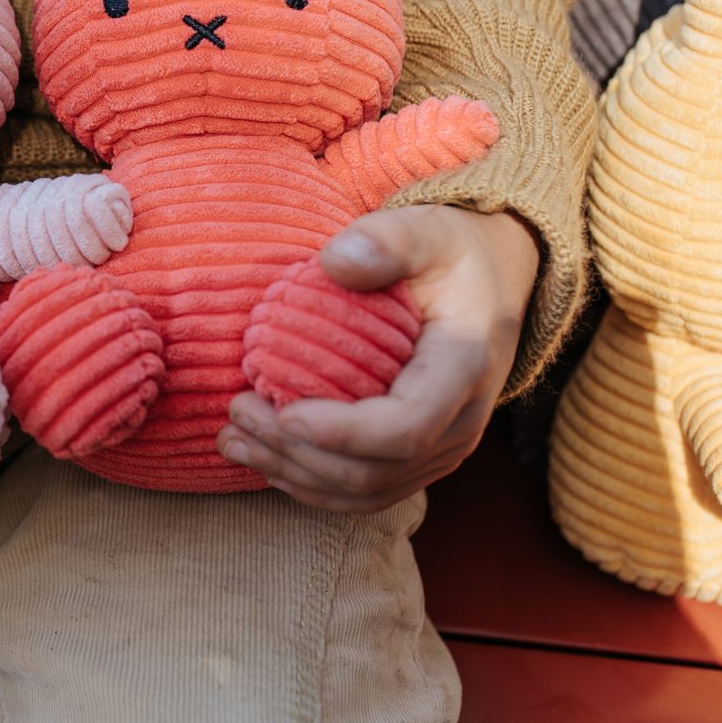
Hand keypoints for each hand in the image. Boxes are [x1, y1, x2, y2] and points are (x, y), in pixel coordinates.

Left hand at [218, 205, 537, 512]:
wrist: (488, 283)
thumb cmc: (450, 254)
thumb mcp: (426, 230)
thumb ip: (385, 240)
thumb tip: (335, 262)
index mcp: (464, 369)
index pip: (406, 427)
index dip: (341, 432)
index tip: (282, 410)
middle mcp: (461, 423)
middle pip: (374, 470)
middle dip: (296, 451)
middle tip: (237, 412)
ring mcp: (442, 449)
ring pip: (364, 491)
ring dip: (293, 473)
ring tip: (233, 440)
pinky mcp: (419, 459)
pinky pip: (365, 492)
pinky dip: (310, 483)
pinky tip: (265, 458)